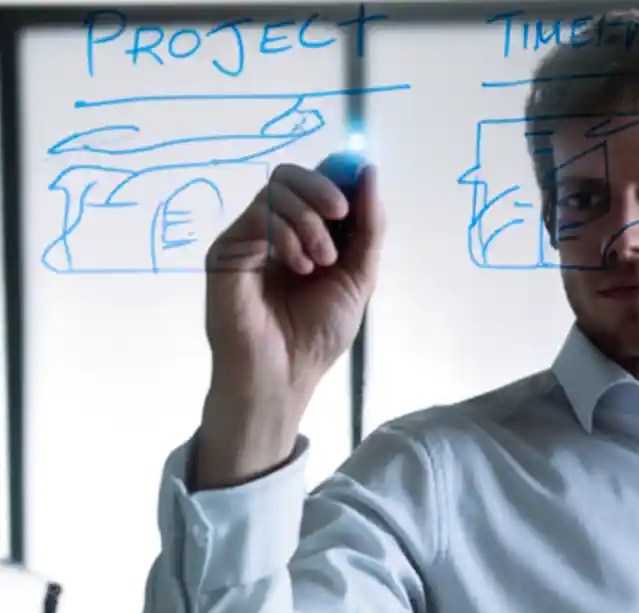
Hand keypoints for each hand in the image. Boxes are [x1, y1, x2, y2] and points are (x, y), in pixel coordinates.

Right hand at [203, 156, 385, 399]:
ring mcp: (249, 237)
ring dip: (309, 220)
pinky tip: (300, 267)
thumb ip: (368, 228)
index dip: (338, 178)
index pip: (316, 182)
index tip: (355, 196)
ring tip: (321, 261)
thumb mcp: (358, 277)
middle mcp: (275, 229)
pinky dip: (286, 235)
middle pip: (290, 175)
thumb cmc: (318, 334)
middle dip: (322, 188)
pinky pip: (257, 216)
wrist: (283, 375)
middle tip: (341, 214)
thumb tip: (369, 171)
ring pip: (274, 191)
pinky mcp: (227, 250)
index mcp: (306, 233)